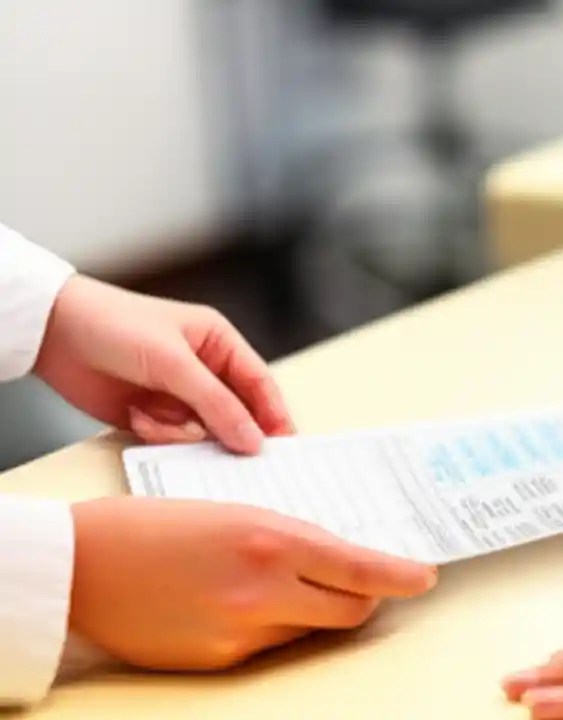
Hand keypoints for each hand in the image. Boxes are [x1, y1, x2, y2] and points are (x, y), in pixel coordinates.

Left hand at [35, 276, 292, 453]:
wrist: (52, 334)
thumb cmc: (115, 326)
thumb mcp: (174, 363)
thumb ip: (217, 403)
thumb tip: (253, 439)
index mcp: (219, 344)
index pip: (259, 384)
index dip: (274, 415)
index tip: (284, 446)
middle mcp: (203, 371)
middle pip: (235, 413)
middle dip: (229, 432)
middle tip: (233, 456)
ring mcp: (177, 395)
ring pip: (203, 433)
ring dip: (181, 433)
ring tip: (154, 417)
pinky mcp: (151, 416)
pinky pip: (172, 441)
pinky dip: (157, 435)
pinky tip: (136, 415)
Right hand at [69, 497, 436, 670]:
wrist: (88, 565)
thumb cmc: (161, 525)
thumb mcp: (240, 511)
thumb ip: (295, 538)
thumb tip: (343, 560)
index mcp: (272, 541)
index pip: (362, 568)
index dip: (402, 576)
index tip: (424, 577)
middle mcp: (263, 592)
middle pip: (351, 609)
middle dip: (365, 597)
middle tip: (361, 582)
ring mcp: (242, 633)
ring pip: (311, 628)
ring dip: (310, 610)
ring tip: (266, 582)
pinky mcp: (222, 662)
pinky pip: (270, 647)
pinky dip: (269, 627)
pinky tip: (231, 603)